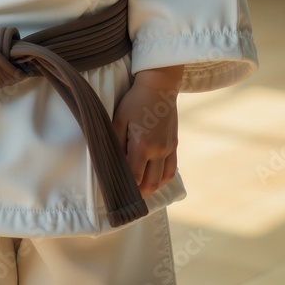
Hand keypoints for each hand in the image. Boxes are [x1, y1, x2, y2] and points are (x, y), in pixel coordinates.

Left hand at [112, 65, 182, 197]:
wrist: (159, 86)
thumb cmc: (135, 101)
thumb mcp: (119, 119)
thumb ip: (115, 142)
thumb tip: (110, 161)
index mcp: (143, 145)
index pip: (134, 177)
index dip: (124, 188)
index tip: (114, 193)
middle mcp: (159, 151)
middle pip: (150, 184)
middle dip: (138, 194)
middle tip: (126, 197)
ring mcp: (169, 149)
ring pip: (162, 180)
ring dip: (151, 188)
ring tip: (139, 190)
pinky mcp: (174, 145)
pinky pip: (171, 169)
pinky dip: (163, 179)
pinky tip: (154, 179)